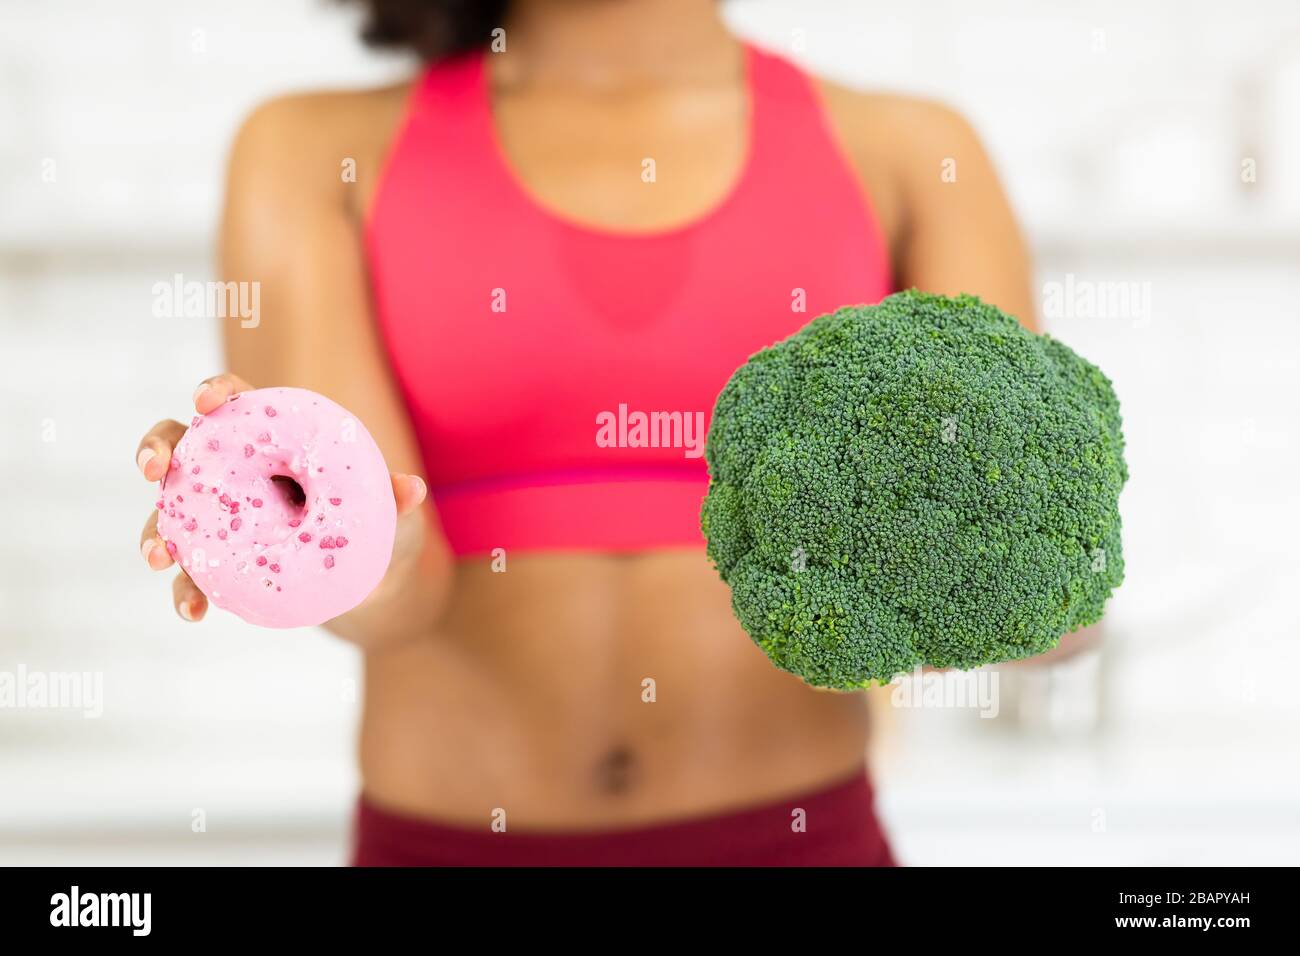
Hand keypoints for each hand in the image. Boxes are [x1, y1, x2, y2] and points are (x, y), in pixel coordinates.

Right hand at [136, 373, 429, 622]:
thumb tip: (410, 488)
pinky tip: (194, 611)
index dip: (216, 392)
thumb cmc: (380, 531)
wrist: (372, 586)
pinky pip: (192, 573)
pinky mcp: (219, 563)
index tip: (207, 401)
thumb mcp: (393, 517)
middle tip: (154, 471)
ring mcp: (221, 518)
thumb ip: (394, 501)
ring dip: (156, 531)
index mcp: (277, 440)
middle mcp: (238, 472)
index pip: (239, 403)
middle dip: (157, 450)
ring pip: (171, 512)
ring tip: (158, 557)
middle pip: (183, 446)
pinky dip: (187, 590)